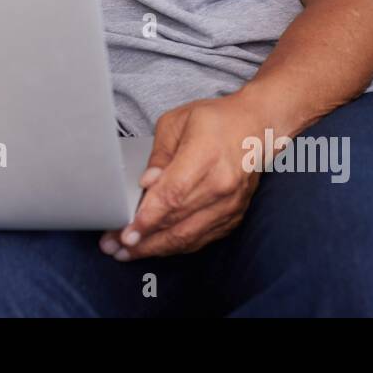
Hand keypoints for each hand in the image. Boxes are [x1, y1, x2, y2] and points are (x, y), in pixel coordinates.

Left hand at [100, 92, 264, 260]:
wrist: (258, 127)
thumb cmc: (216, 120)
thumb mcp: (177, 122)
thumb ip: (158, 155)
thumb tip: (146, 183)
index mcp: (205, 155)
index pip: (172, 195)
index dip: (147, 218)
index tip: (125, 233)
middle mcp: (221, 185)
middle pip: (177, 221)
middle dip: (142, 240)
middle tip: (114, 247)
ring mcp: (230, 204)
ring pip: (189, 236)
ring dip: (156, 248)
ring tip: (128, 252)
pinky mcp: (234, 215)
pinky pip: (201, 238)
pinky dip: (176, 245)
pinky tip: (156, 247)